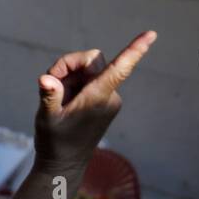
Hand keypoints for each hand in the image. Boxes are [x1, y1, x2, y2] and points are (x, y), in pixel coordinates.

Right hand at [32, 31, 156, 170]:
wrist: (64, 163)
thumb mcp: (46, 118)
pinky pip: (90, 78)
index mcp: (98, 98)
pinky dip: (74, 83)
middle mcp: (108, 96)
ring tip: (58, 98)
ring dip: (69, 76)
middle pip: (92, 60)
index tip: (152, 34)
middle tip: (51, 81)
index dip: (135, 50)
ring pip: (89, 68)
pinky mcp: (105, 100)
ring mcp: (108, 98)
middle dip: (68, 65)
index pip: (120, 69)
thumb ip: (48, 96)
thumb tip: (46, 78)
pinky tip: (66, 100)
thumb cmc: (54, 142)